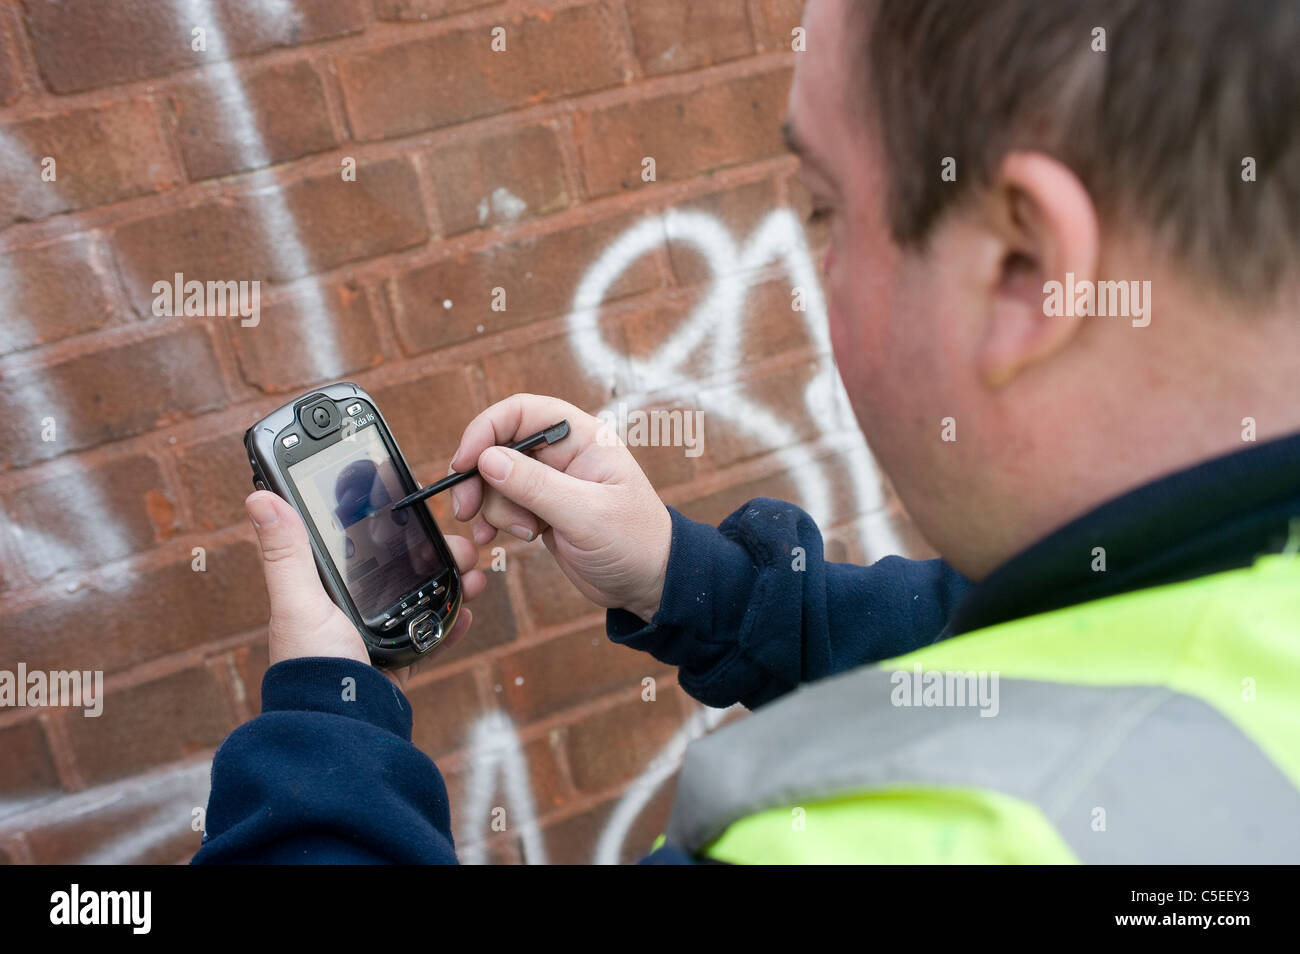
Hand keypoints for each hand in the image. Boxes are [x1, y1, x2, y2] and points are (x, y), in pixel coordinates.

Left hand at [244, 490, 485, 692]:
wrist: (340, 728)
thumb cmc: (312, 666)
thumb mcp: (298, 602)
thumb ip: (287, 553)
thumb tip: (258, 495)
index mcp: (322, 591)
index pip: (359, 543)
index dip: (388, 522)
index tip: (416, 504)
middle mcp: (347, 612)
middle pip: (399, 569)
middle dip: (434, 553)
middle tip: (460, 546)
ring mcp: (374, 638)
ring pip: (420, 599)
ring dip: (451, 584)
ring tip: (474, 578)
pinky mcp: (395, 665)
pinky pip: (429, 637)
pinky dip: (449, 624)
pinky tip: (466, 613)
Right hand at [448, 393, 671, 622]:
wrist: (649, 583)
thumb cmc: (635, 542)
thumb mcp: (586, 515)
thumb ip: (536, 486)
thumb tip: (487, 459)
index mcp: (581, 437)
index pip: (520, 412)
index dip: (485, 430)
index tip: (464, 463)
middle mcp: (562, 453)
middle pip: (498, 446)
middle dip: (479, 477)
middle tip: (467, 509)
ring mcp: (549, 483)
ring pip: (496, 480)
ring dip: (495, 508)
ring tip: (524, 533)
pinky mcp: (540, 509)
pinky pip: (502, 505)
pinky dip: (493, 520)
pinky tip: (495, 540)